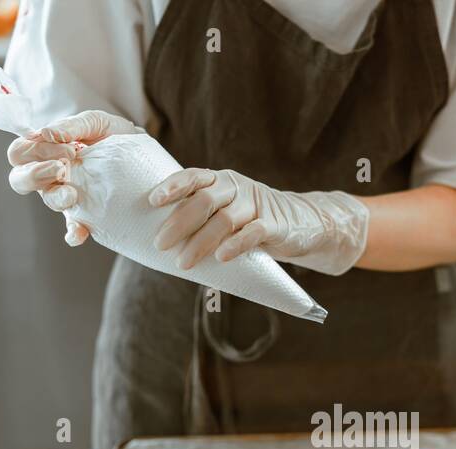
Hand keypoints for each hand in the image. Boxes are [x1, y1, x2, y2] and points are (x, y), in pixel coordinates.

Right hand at [6, 109, 136, 245]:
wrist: (139, 151)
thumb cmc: (109, 133)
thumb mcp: (93, 121)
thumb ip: (72, 125)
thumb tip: (47, 132)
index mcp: (44, 150)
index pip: (19, 153)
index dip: (34, 151)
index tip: (67, 149)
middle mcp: (49, 174)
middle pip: (20, 179)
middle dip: (35, 175)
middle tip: (60, 168)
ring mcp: (65, 195)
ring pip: (47, 200)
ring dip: (55, 198)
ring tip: (72, 194)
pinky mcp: (85, 213)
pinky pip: (72, 227)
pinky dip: (73, 232)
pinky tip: (79, 234)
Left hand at [148, 168, 368, 275]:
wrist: (303, 224)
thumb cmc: (253, 221)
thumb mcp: (228, 211)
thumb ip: (203, 218)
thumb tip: (162, 240)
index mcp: (221, 182)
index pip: (193, 177)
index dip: (172, 186)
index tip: (152, 201)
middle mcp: (237, 188)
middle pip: (204, 201)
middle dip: (179, 223)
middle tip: (160, 243)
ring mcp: (257, 205)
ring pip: (224, 220)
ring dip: (201, 242)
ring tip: (183, 263)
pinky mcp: (275, 225)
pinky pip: (253, 233)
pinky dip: (235, 244)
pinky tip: (221, 257)